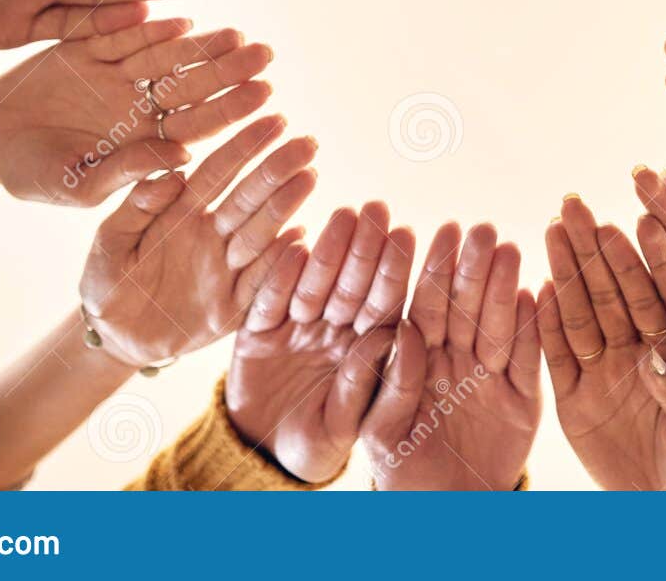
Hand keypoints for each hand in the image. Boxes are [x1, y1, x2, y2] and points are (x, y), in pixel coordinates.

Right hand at [0, 19, 274, 205]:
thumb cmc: (34, 173)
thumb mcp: (78, 182)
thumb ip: (127, 171)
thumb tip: (183, 160)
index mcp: (146, 139)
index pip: (198, 122)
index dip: (231, 108)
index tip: (266, 96)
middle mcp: (140, 102)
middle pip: (193, 84)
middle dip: (228, 70)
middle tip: (266, 55)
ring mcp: (117, 73)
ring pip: (166, 55)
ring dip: (200, 45)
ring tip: (236, 35)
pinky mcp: (88, 46)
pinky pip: (122, 34)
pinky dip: (148, 28)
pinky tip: (180, 21)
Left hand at [79, 117, 316, 366]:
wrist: (113, 340)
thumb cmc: (106, 286)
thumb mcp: (109, 245)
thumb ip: (134, 209)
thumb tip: (171, 175)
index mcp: (180, 212)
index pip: (218, 172)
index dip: (245, 147)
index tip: (273, 120)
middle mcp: (210, 235)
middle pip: (249, 196)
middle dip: (278, 168)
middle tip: (308, 143)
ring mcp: (225, 268)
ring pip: (260, 231)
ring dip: (286, 205)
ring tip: (309, 176)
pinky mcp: (233, 306)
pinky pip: (260, 282)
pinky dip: (280, 262)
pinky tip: (301, 237)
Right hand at [227, 203, 415, 484]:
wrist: (262, 456)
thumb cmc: (317, 443)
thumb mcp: (343, 426)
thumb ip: (365, 384)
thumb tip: (392, 334)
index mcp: (366, 346)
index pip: (385, 303)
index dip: (395, 270)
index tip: (407, 235)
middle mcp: (335, 328)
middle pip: (352, 284)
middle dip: (364, 247)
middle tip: (376, 209)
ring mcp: (296, 325)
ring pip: (314, 283)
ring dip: (327, 250)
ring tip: (342, 215)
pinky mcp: (257, 330)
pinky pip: (268, 300)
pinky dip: (277, 274)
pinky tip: (292, 242)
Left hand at [361, 222, 540, 488]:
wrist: (447, 515)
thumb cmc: (401, 473)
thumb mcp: (381, 432)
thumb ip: (390, 383)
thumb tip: (404, 330)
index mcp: (416, 358)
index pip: (423, 304)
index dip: (432, 269)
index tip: (439, 231)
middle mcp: (454, 358)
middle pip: (464, 306)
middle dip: (471, 267)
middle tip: (481, 230)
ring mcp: (490, 375)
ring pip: (498, 323)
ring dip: (503, 287)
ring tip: (510, 249)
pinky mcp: (524, 397)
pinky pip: (530, 359)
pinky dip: (534, 329)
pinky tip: (537, 293)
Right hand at [538, 194, 665, 489]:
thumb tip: (652, 360)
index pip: (654, 298)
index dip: (640, 260)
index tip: (628, 220)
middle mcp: (635, 354)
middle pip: (610, 292)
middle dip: (593, 247)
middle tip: (576, 202)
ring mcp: (602, 374)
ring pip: (581, 312)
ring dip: (566, 270)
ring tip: (553, 227)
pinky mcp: (572, 399)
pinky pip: (556, 355)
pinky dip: (544, 324)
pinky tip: (535, 287)